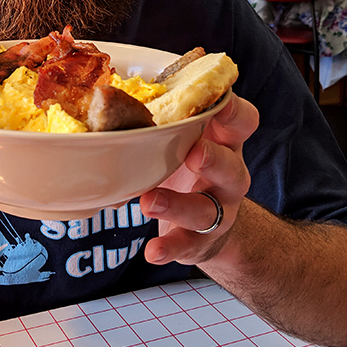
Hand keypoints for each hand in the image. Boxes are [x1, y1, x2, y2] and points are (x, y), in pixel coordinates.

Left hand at [139, 94, 257, 265]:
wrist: (208, 227)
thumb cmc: (186, 168)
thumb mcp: (183, 142)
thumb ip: (163, 122)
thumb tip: (104, 94)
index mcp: (224, 143)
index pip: (242, 121)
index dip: (234, 111)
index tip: (217, 103)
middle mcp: (229, 175)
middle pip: (231, 167)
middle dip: (214, 159)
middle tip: (194, 153)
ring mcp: (218, 210)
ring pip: (207, 208)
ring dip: (179, 205)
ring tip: (149, 202)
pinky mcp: (202, 240)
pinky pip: (188, 245)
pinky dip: (170, 248)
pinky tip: (153, 251)